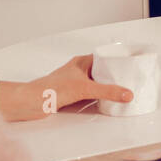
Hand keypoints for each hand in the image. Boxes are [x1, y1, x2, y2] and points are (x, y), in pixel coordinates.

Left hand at [2, 54, 134, 120]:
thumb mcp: (84, 88)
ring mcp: (75, 83)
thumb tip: (126, 93)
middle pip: (102, 71)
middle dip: (114, 76)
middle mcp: (78, 71)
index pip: (104, 57)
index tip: (129, 65)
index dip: (116, 60)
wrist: (30, 103)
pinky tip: (105, 102)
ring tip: (120, 92)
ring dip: (106, 88)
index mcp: (81, 62)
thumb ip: (107, 91)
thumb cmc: (49, 89)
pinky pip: (90, 95)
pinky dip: (99, 98)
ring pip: (96, 83)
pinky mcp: (71, 95)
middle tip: (129, 81)